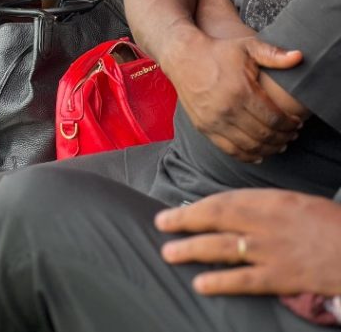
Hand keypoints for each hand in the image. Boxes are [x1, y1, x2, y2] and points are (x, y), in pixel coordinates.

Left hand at [156, 189, 340, 296]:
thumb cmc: (329, 224)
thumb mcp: (293, 204)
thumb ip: (263, 208)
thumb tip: (231, 214)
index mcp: (270, 200)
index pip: (223, 201)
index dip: (195, 207)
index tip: (174, 211)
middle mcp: (266, 222)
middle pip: (217, 219)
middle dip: (185, 222)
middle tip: (160, 226)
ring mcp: (272, 251)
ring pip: (224, 248)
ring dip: (194, 250)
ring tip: (169, 253)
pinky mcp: (283, 277)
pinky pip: (246, 280)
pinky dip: (221, 282)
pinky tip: (201, 284)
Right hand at [162, 29, 302, 160]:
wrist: (183, 56)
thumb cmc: (218, 51)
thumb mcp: (246, 46)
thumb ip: (273, 54)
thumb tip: (299, 57)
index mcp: (241, 90)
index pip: (274, 118)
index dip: (290, 124)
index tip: (296, 122)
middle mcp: (227, 109)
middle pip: (264, 135)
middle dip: (283, 138)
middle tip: (291, 134)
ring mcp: (214, 121)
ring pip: (249, 147)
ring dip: (269, 149)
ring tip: (279, 144)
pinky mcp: (204, 127)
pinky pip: (230, 150)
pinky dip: (248, 156)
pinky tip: (259, 153)